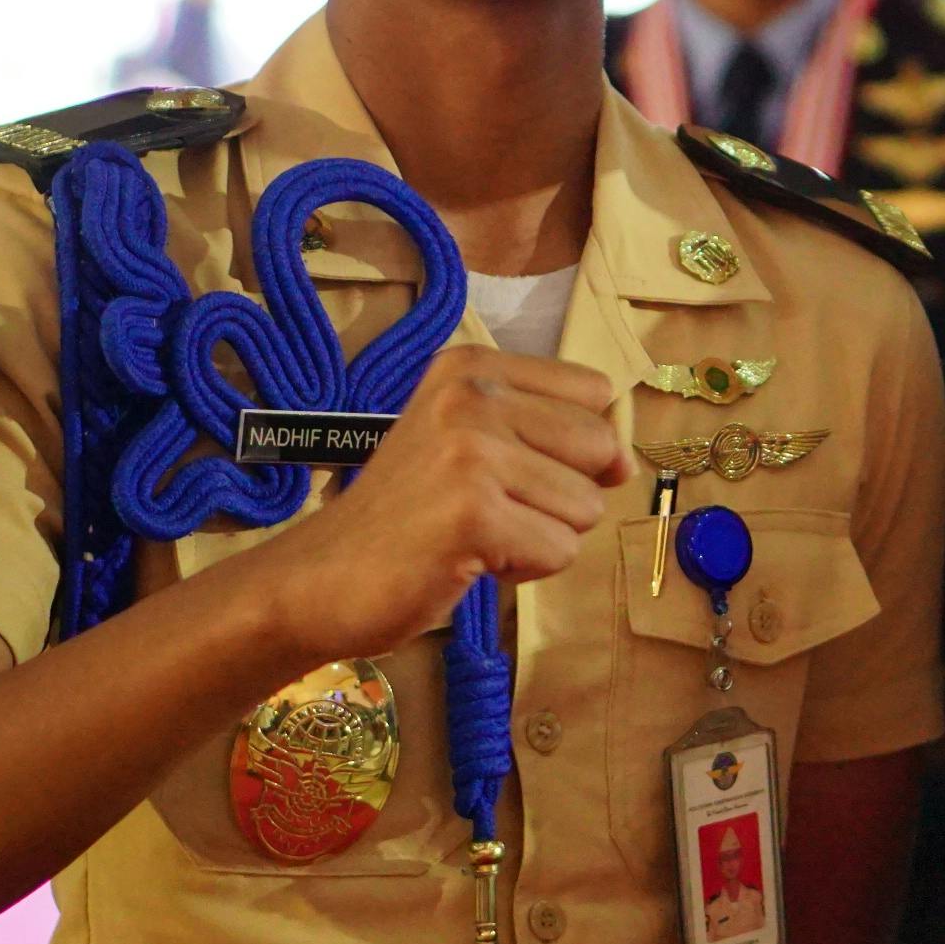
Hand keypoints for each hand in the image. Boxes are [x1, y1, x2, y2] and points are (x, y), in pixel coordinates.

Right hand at [254, 345, 633, 660]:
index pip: (595, 393)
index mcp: (472, 366)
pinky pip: (558, 550)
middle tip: (493, 509)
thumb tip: (624, 461)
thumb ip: (547, 431)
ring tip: (476, 534)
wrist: (320, 577)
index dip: (582, 445)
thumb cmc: (407, 515)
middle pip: (600, 447)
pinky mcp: (472, 512)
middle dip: (563, 497)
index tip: (525, 470)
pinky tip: (469, 559)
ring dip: (541, 537)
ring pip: (585, 506)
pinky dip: (525, 569)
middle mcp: (472, 395)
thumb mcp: (469, 441)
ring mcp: (471, 451)